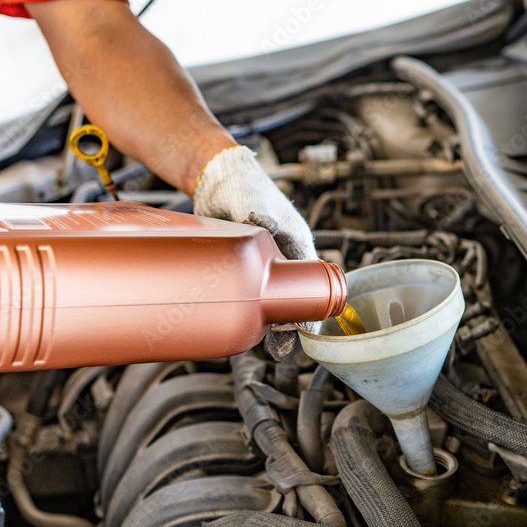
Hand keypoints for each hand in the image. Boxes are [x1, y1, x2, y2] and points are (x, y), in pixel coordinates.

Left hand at [193, 146, 317, 359]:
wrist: (214, 179)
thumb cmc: (245, 187)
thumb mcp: (258, 205)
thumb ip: (263, 218)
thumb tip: (267, 227)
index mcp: (297, 244)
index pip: (311, 284)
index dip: (310, 311)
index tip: (305, 333)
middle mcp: (283, 256)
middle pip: (291, 299)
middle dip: (286, 324)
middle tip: (277, 348)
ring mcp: (262, 262)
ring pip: (269, 299)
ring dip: (267, 320)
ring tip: (260, 342)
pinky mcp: (241, 265)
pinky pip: (249, 293)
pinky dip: (249, 309)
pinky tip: (240, 321)